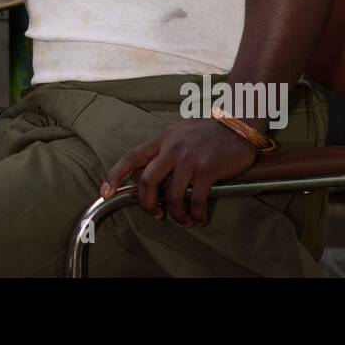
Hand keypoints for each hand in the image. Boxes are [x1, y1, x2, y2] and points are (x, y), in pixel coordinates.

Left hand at [100, 120, 259, 226]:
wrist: (238, 125)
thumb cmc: (207, 134)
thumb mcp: (179, 135)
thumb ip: (163, 152)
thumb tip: (148, 178)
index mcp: (162, 139)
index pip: (131, 157)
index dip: (115, 176)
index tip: (105, 192)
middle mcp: (172, 148)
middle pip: (147, 181)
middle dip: (147, 204)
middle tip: (156, 214)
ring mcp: (189, 158)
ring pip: (172, 195)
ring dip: (177, 214)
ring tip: (184, 220)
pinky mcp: (207, 169)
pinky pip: (195, 199)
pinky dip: (196, 214)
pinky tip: (198, 218)